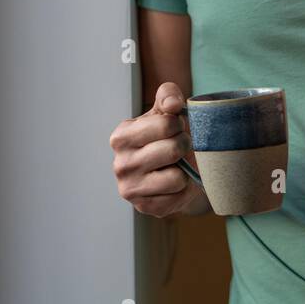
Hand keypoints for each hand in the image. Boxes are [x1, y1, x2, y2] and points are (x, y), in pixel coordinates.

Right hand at [110, 81, 202, 217]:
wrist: (168, 168)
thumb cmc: (164, 135)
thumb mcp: (164, 111)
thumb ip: (168, 96)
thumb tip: (173, 104)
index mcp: (120, 137)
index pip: (165, 125)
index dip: (178, 124)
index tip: (175, 127)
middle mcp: (120, 165)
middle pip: (173, 150)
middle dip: (184, 145)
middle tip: (179, 146)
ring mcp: (131, 189)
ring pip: (176, 177)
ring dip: (184, 169)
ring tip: (176, 164)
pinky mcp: (145, 207)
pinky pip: (178, 196)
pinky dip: (183, 188)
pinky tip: (174, 182)